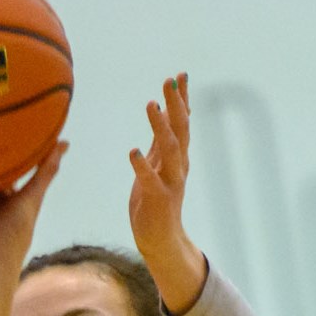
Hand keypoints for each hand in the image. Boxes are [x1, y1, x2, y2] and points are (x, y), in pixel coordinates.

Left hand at [128, 73, 190, 257]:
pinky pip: (150, 180)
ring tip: (151, 104)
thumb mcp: (159, 165)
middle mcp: (178, 167)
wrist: (161, 240)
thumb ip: (161, 141)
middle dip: (177, 104)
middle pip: (180, 130)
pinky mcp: (157, 200)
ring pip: (169, 150)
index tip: (180, 75)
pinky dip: (142, 166)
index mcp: (177, 158)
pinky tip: (133, 151)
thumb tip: (163, 112)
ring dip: (160, 126)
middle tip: (170, 80)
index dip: (182, 100)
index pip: (182, 123)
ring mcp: (170, 183)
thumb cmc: (155, 201)